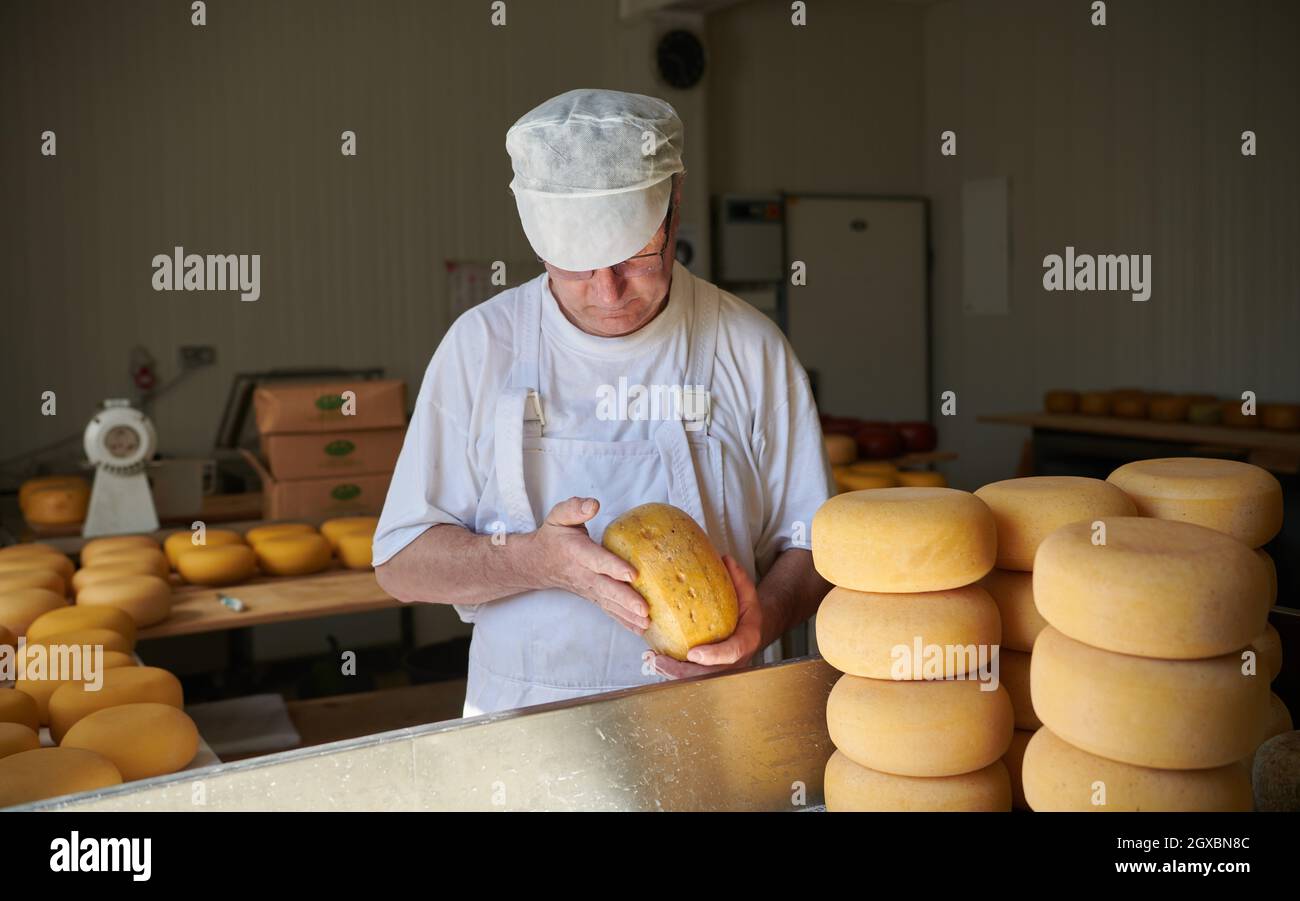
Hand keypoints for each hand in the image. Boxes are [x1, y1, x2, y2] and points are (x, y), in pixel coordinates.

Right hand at [529, 496, 648, 633]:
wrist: (538, 562)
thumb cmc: (554, 536)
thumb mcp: (559, 516)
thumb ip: (575, 509)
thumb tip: (593, 505)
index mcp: (577, 552)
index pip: (597, 560)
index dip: (614, 567)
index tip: (632, 574)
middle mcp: (583, 574)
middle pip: (606, 588)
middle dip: (626, 600)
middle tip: (645, 609)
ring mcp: (588, 588)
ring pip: (609, 604)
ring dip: (628, 615)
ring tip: (647, 623)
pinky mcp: (593, 597)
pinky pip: (609, 611)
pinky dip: (625, 622)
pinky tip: (641, 629)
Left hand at [653, 555, 763, 679]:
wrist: (751, 630)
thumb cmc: (746, 612)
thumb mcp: (747, 594)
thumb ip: (738, 579)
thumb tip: (725, 559)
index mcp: (746, 640)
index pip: (732, 652)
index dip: (714, 656)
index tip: (693, 653)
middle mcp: (734, 661)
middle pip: (709, 675)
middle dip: (684, 671)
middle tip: (661, 662)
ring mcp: (721, 669)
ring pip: (697, 679)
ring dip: (673, 674)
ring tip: (653, 662)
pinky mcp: (709, 671)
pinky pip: (691, 675)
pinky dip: (672, 671)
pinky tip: (655, 661)